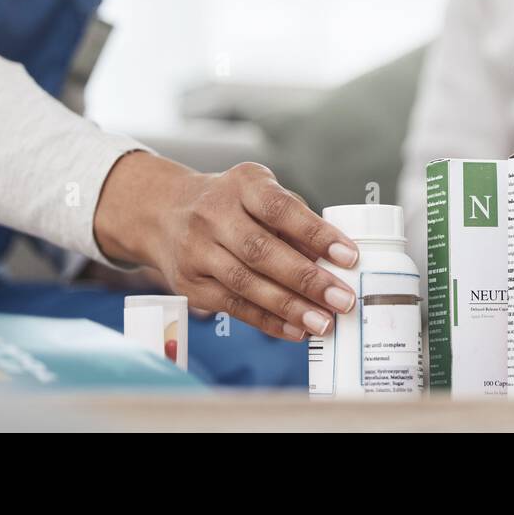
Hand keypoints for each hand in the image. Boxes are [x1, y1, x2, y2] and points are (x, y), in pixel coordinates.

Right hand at [93, 152, 359, 340]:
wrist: (164, 211)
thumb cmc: (231, 202)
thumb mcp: (259, 192)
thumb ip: (295, 219)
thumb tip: (334, 260)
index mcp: (241, 184)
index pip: (280, 208)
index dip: (316, 234)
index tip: (349, 256)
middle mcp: (214, 214)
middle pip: (261, 251)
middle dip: (306, 279)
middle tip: (342, 299)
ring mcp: (197, 250)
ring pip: (246, 283)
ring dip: (289, 307)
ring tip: (324, 322)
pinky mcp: (190, 283)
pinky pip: (233, 306)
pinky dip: (268, 321)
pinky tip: (296, 330)